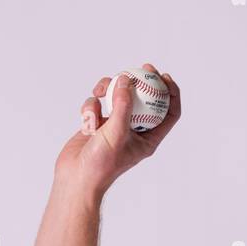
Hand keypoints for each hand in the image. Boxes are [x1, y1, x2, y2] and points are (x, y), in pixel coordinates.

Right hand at [53, 62, 180, 197]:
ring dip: (107, 90)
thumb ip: (122, 106)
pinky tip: (86, 122)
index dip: (170, 93)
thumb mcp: (116, 133)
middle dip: (141, 81)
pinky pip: (97, 104)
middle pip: (144, 99)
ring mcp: (115, 126)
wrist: (75, 178)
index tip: (163, 76)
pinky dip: (90, 108)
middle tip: (140, 67)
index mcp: (149, 138)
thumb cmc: (100, 164)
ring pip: (117, 96)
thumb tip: (126, 80)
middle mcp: (134, 130)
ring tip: (97, 92)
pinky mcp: (97, 123)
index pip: (168, 113)